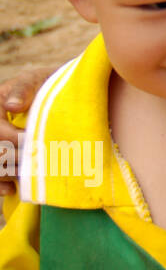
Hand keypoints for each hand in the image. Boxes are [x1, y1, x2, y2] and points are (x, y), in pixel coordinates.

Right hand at [0, 67, 48, 196]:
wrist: (57, 93)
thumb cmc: (46, 84)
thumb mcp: (37, 80)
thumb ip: (25, 89)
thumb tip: (13, 106)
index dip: (13, 138)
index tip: (35, 141)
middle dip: (14, 157)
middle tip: (38, 161)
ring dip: (8, 173)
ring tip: (29, 175)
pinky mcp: (3, 156)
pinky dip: (0, 184)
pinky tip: (13, 189)